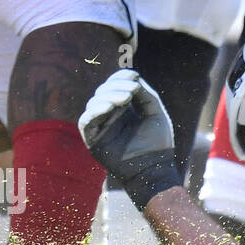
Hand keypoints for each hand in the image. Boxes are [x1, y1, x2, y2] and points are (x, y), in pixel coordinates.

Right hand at [78, 69, 181, 208]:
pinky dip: (95, 111)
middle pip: (103, 91)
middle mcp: (109, 115)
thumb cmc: (157, 142)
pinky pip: (86, 120)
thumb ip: (145, 94)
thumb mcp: (156, 112)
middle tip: (131, 92)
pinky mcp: (92, 138)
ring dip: (108, 97)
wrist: (154, 168)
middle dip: (116, 87)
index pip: (114, 85)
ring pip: (94, 103)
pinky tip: (109, 107)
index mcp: (123, 108)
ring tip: (124, 100)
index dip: (120, 77)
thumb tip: (132, 78)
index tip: (134, 76)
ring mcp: (99, 126)